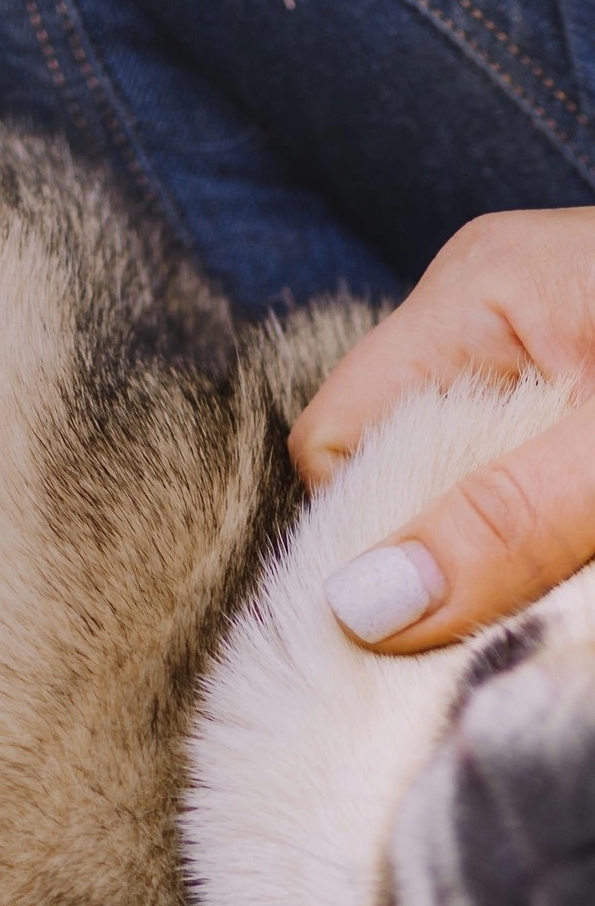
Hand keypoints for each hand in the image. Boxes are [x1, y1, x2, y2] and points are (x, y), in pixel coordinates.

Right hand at [289, 209, 594, 650]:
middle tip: (519, 597)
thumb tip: (358, 611)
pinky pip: (499, 481)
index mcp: (477, 292)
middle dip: (432, 554)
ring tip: (564, 565)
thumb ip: (506, 522)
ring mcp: (523, 344)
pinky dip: (528, 533)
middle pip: (381, 469)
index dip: (367, 537)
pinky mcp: (564, 381)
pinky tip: (572, 551)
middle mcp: (480, 310)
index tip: (432, 612)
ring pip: (443, 485)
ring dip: (489, 552)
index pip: (333, 443)